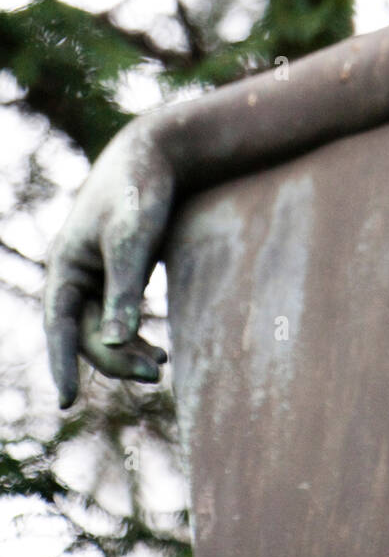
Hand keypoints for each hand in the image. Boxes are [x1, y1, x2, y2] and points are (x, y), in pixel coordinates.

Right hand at [43, 120, 174, 408]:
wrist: (158, 153)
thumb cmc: (140, 191)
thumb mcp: (132, 240)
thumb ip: (124, 289)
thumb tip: (115, 342)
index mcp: (65, 265)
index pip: (58, 325)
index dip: (62, 364)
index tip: (66, 403)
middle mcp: (75, 274)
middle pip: (85, 333)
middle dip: (116, 359)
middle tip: (158, 373)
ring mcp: (97, 275)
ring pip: (103, 330)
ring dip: (127, 352)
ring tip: (162, 365)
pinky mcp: (120, 273)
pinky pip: (119, 318)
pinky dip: (135, 337)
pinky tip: (160, 349)